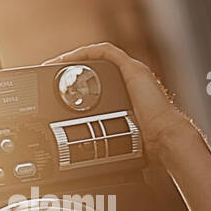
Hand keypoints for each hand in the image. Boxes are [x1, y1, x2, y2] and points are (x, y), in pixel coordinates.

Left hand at [42, 43, 193, 159]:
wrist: (164, 138)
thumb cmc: (145, 144)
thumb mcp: (111, 139)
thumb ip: (96, 139)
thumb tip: (72, 157)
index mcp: (124, 96)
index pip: (96, 83)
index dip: (73, 83)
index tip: (51, 91)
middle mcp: (128, 81)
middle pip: (95, 68)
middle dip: (70, 69)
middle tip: (47, 76)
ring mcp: (132, 73)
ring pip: (99, 58)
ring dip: (74, 58)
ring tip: (53, 65)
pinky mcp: (133, 69)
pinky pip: (107, 52)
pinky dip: (86, 52)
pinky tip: (68, 57)